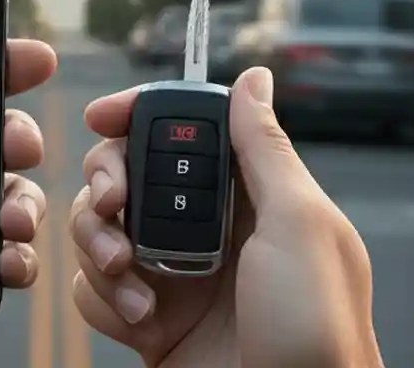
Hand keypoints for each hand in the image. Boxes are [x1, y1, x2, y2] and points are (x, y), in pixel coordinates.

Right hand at [69, 67, 382, 366]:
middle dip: (106, 185)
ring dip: (101, 249)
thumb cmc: (319, 332)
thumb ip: (265, 149)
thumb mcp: (300, 225)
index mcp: (249, 195)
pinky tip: (140, 320)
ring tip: (130, 281)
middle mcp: (207, 229)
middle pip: (127, 174)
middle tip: (112, 205)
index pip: (184, 132)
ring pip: (100, 229)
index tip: (103, 114)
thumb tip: (253, 80)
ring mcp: (173, 274)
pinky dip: (104, 300)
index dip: (139, 114)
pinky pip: (94, 289)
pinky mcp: (148, 320)